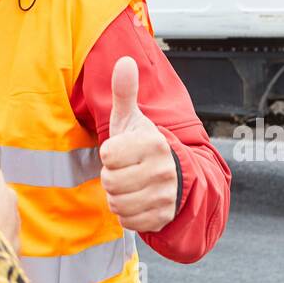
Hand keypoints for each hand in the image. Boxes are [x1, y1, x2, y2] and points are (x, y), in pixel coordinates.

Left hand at [99, 56, 177, 232]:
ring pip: (117, 203)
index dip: (109, 154)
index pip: (108, 155)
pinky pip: (128, 221)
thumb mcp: (132, 118)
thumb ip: (125, 92)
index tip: (122, 151)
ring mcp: (165, 195)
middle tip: (125, 170)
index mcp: (152, 143)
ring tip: (130, 185)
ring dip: (117, 197)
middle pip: (110, 182)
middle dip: (111, 177)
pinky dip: (127, 214)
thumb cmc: (144, 145)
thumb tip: (125, 61)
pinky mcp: (163, 216)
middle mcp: (162, 170)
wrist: (175, 176)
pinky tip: (136, 201)